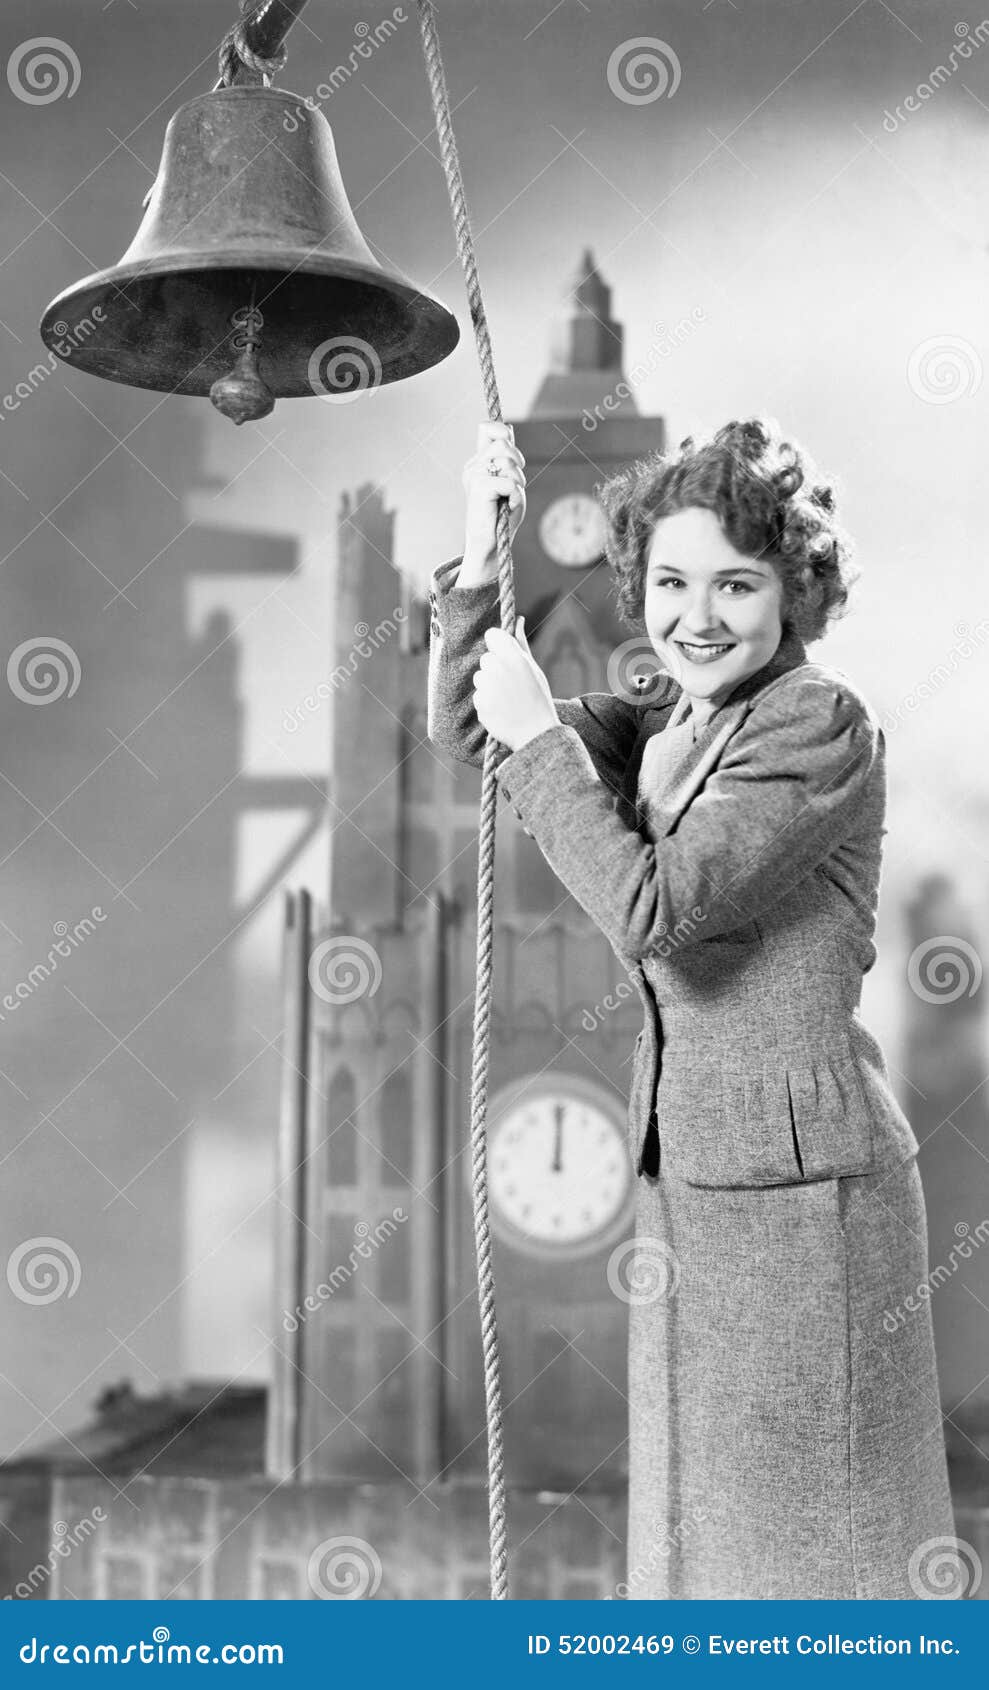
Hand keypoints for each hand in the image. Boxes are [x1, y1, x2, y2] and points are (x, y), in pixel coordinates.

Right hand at [461, 421, 526, 578]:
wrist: (491, 545)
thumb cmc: (502, 516)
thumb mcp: (509, 481)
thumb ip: (508, 458)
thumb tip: (508, 431)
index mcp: (478, 463)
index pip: (486, 428)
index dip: (502, 431)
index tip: (510, 445)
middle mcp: (473, 466)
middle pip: (504, 444)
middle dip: (518, 462)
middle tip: (515, 484)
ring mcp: (474, 476)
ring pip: (508, 462)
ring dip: (518, 482)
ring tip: (510, 498)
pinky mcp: (479, 488)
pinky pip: (509, 482)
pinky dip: (516, 496)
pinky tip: (508, 507)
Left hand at [472, 616, 560, 751]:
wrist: (536, 732)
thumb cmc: (538, 698)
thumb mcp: (534, 669)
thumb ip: (521, 644)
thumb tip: (519, 619)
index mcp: (514, 656)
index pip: (492, 635)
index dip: (497, 644)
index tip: (503, 654)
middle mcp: (498, 668)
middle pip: (485, 659)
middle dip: (494, 669)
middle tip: (511, 684)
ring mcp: (487, 686)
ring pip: (479, 678)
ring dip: (489, 686)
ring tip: (507, 698)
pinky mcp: (480, 703)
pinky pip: (478, 696)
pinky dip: (487, 702)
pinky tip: (501, 709)